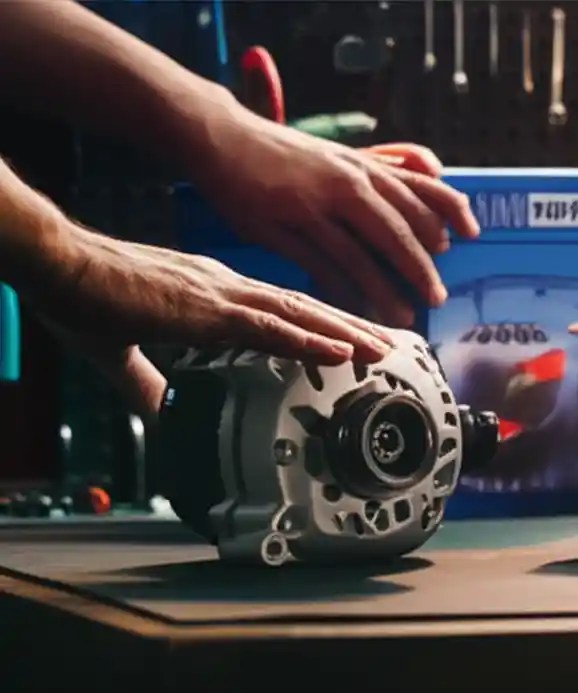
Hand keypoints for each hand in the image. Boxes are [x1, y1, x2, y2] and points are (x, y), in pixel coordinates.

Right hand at [22, 222, 395, 418]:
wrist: (55, 264)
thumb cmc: (82, 296)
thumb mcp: (122, 348)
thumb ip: (146, 381)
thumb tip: (161, 411)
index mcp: (211, 293)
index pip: (278, 310)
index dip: (319, 325)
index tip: (350, 341)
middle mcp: (226, 287)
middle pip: (303, 309)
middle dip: (349, 327)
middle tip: (390, 345)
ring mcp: (220, 295)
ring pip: (299, 314)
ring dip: (345, 333)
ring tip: (384, 348)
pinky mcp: (206, 310)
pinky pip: (269, 326)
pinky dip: (308, 339)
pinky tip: (340, 349)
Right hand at [183, 102, 479, 326]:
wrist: (223, 137)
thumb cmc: (286, 153)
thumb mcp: (339, 155)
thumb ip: (380, 170)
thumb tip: (429, 174)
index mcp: (362, 166)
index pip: (418, 188)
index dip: (448, 211)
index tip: (471, 235)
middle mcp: (344, 184)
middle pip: (394, 230)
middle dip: (419, 267)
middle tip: (437, 296)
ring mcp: (311, 206)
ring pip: (358, 255)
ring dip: (383, 290)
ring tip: (403, 316)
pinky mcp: (280, 226)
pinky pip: (318, 266)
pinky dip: (340, 290)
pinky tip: (354, 311)